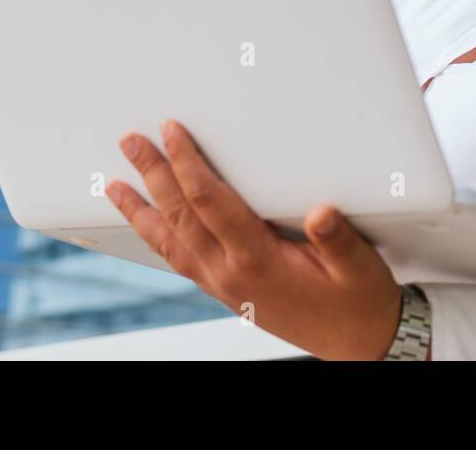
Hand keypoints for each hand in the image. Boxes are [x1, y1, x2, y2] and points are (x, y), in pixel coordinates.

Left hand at [106, 118, 403, 359]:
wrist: (355, 343)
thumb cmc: (356, 302)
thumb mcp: (360, 267)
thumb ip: (338, 240)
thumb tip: (321, 213)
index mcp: (258, 260)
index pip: (210, 203)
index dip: (188, 164)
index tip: (173, 132)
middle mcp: (231, 274)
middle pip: (179, 216)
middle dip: (153, 174)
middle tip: (131, 141)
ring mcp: (223, 285)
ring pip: (169, 242)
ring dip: (141, 209)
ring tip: (116, 185)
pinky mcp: (225, 290)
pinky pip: (178, 260)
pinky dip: (156, 237)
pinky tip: (149, 224)